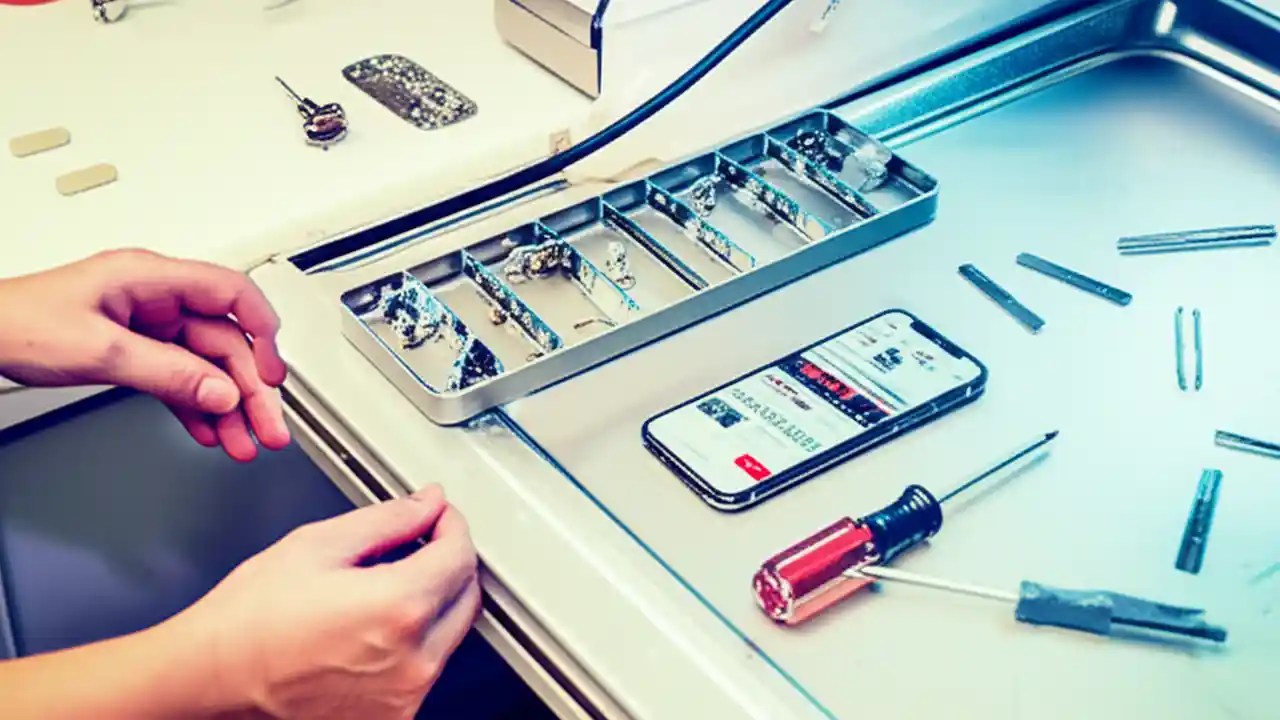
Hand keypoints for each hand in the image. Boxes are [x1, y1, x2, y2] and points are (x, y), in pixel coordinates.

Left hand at [0, 249, 287, 459]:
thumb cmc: (18, 323)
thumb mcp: (101, 351)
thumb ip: (168, 373)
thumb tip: (222, 392)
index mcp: (151, 278)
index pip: (231, 293)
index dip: (261, 332)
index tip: (273, 373)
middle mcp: (156, 299)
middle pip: (224, 342)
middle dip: (250, 389)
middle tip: (267, 427)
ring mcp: (148, 326)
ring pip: (206, 368)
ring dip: (228, 407)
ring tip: (243, 442)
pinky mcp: (136, 350)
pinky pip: (180, 380)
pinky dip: (196, 408)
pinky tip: (208, 431)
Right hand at [168, 485, 480, 719]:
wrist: (210, 678)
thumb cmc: (249, 620)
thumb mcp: (318, 546)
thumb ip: (388, 519)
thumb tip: (427, 504)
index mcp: (399, 608)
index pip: (460, 555)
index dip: (452, 525)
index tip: (439, 516)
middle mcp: (412, 660)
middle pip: (465, 595)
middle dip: (449, 562)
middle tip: (420, 542)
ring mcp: (405, 695)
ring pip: (449, 633)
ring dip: (433, 602)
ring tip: (386, 584)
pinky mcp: (393, 717)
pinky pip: (425, 667)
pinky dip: (415, 641)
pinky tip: (374, 626)